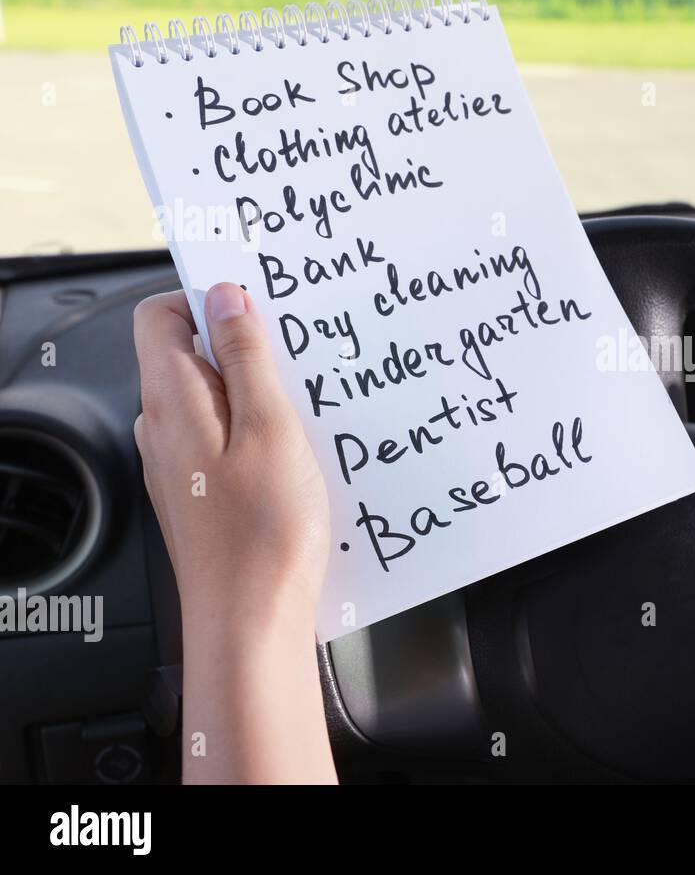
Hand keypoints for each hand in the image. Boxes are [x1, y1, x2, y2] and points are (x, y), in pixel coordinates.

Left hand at [133, 283, 328, 625]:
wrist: (252, 619)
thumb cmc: (261, 536)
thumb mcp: (270, 427)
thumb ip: (247, 358)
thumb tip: (228, 299)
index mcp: (172, 400)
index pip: (163, 315)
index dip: (211, 300)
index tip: (263, 305)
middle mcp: (165, 427)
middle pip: (194, 354)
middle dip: (249, 347)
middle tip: (300, 365)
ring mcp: (182, 461)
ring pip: (218, 397)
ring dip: (262, 393)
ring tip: (308, 415)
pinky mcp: (205, 489)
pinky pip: (229, 436)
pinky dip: (263, 431)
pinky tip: (300, 454)